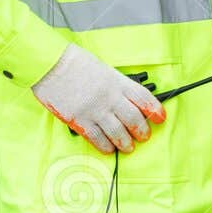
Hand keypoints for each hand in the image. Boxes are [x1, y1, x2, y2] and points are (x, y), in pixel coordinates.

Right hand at [32, 43, 165, 154]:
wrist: (51, 65)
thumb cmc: (75, 63)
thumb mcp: (103, 69)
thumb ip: (115, 85)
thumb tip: (125, 99)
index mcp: (118, 82)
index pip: (143, 98)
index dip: (155, 109)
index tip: (160, 117)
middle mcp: (110, 97)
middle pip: (134, 118)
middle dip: (142, 130)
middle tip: (144, 135)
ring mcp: (95, 110)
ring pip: (118, 132)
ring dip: (126, 142)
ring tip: (129, 147)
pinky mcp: (79, 120)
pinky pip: (96, 138)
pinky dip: (105, 146)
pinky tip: (109, 149)